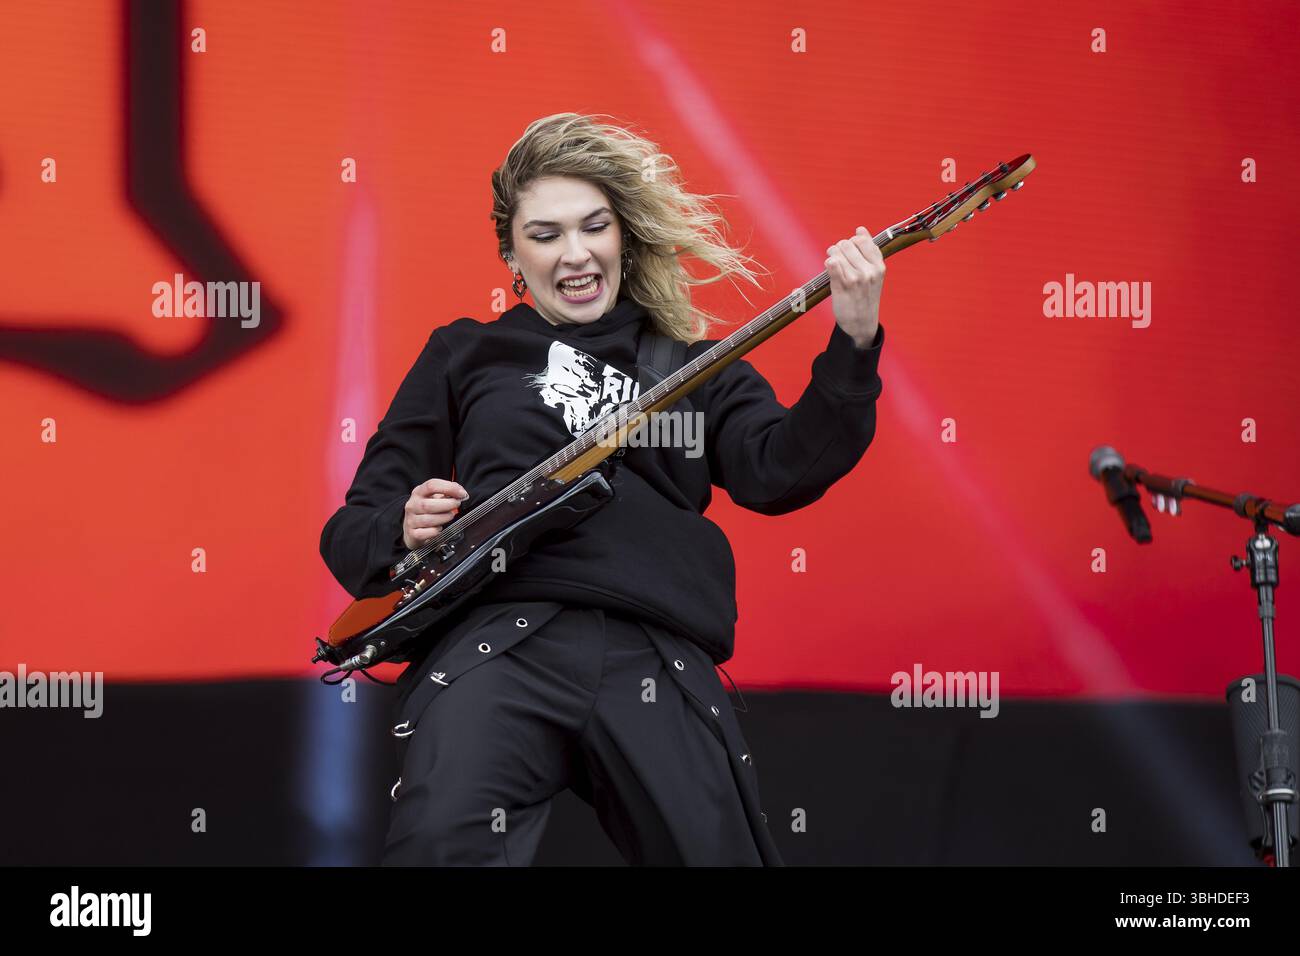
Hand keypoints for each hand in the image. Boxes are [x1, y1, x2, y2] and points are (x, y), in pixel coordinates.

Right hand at [403, 478, 468, 550]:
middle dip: (448, 505)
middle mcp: (413, 505)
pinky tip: (439, 528)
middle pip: (428, 504)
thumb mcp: (433, 497)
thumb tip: (461, 492)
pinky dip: (436, 531)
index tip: (461, 493)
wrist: (411, 528)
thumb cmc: (426, 511)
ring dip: (444, 518)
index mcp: (418, 492)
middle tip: (456, 505)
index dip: (449, 488)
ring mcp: (411, 520)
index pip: (431, 485)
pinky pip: (428, 533)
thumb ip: (447, 492)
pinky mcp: (413, 534)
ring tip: (449, 516)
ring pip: (429, 520)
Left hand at [825, 226, 884, 347]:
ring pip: (837, 252)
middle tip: (839, 259)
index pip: (862, 240)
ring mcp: (856, 278)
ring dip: (832, 255)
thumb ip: (868, 251)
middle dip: (840, 248)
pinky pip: (832, 264)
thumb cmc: (865, 296)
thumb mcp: (874, 273)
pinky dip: (829, 264)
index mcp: (879, 266)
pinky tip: (830, 269)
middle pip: (847, 243)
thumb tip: (860, 228)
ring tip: (834, 265)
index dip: (852, 243)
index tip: (850, 253)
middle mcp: (869, 271)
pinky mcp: (842, 285)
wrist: (861, 323)